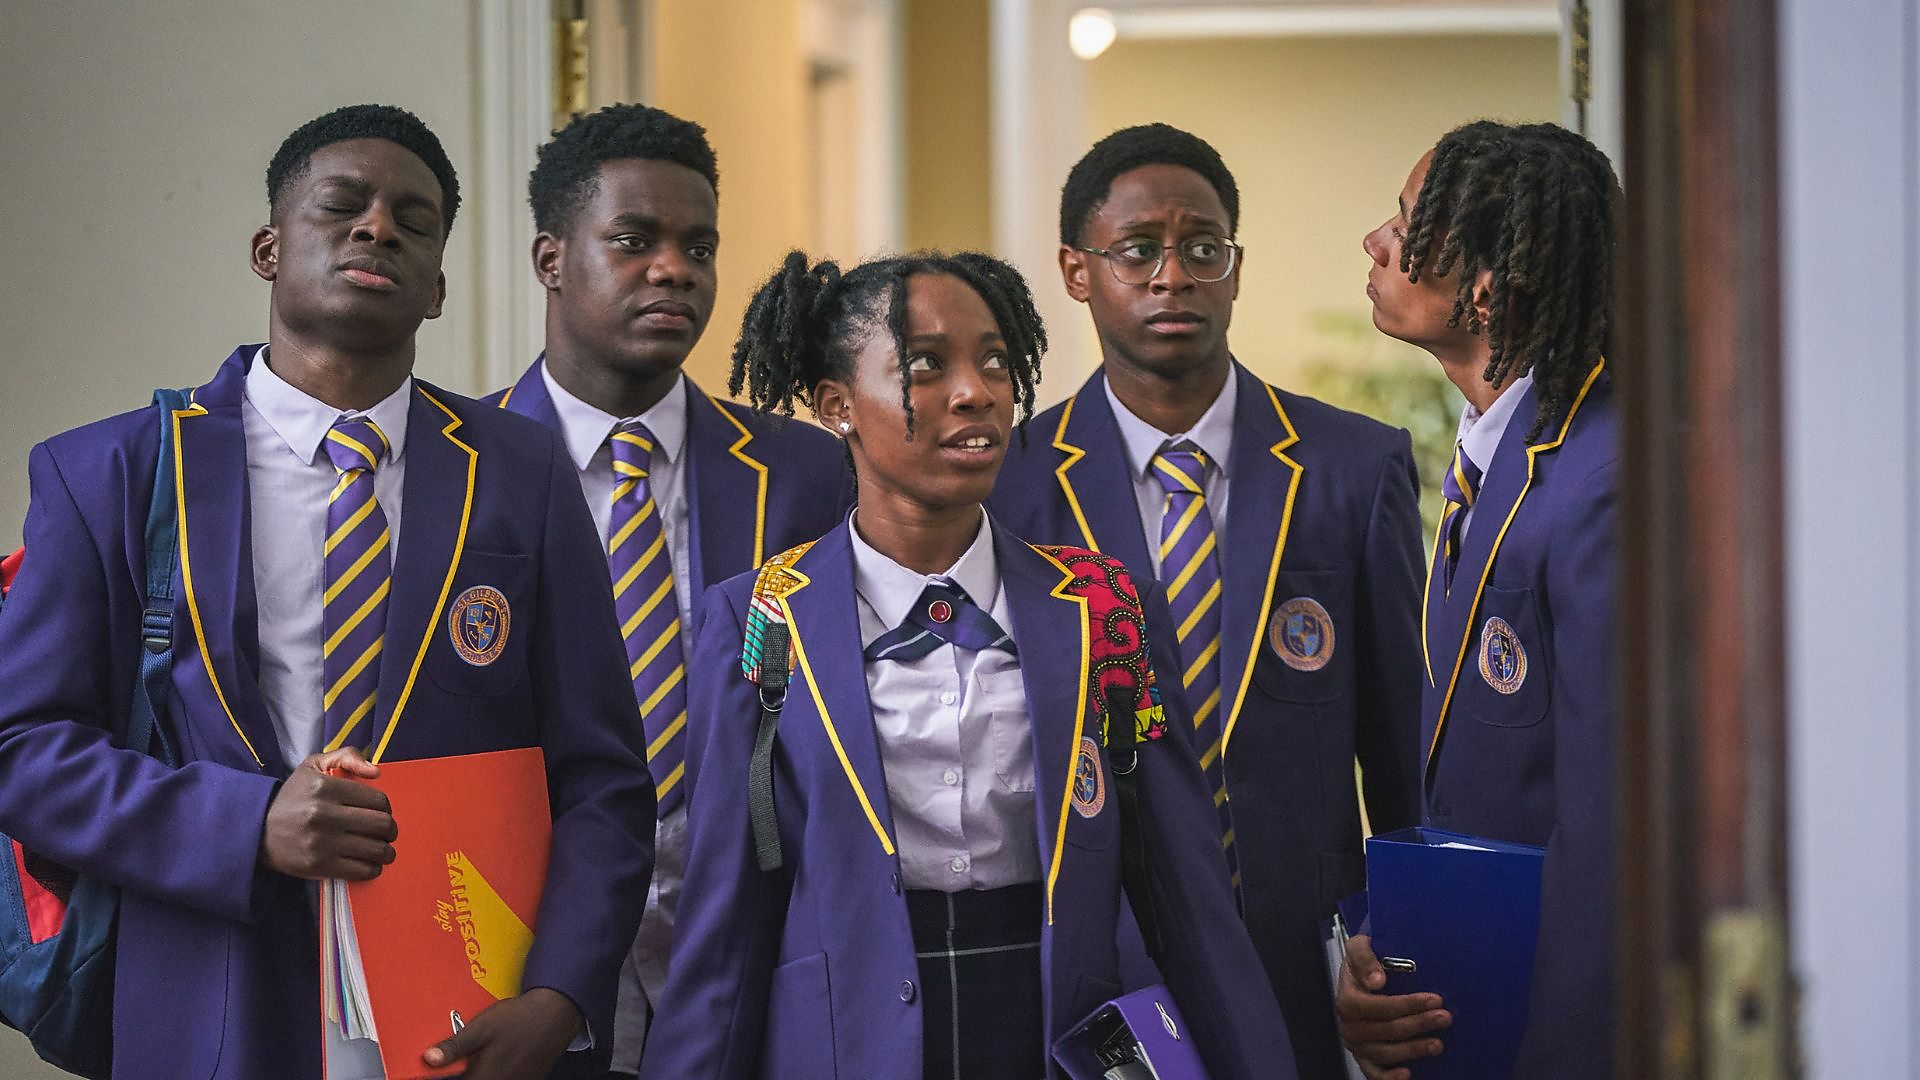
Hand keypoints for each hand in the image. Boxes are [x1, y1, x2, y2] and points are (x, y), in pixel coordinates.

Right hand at [259, 748, 395, 880]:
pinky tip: (368, 863)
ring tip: (382, 850)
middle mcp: (324, 815)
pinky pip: (361, 871)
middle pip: (382, 825)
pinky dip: (372, 869)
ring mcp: (321, 843)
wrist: (257, 830)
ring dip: (386, 851)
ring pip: (376, 850)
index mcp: (325, 788)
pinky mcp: (317, 866)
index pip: (379, 800)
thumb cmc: (293, 796)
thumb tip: (376, 772)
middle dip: (390, 830)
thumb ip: (347, 756)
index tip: (381, 812)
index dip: (386, 808)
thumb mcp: (313, 765)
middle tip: (387, 833)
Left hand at [422, 986, 581, 1078]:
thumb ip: (454, 1047)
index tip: (436, 1072)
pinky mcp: (525, 1079)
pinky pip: (501, 1078)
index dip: (445, 1077)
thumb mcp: (481, 1028)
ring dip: (479, 1072)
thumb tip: (429, 1059)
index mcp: (485, 1078)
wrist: (557, 1013)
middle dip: (463, 1072)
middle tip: (458, 1056)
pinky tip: (494, 1057)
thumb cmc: (520, 1018)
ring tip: (481, 1055)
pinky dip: (492, 1071)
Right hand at [1336, 933, 1450, 1079]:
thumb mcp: (1359, 947)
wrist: (1359, 976)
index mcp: (1347, 1000)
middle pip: (1387, 1030)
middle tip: (1445, 1017)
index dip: (1407, 1004)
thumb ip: (1363, 957)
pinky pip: (1373, 1073)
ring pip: (1385, 1053)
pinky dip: (1389, 1078)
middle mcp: (1349, 1026)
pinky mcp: (1364, 1059)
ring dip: (1414, 1050)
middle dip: (1419, 1024)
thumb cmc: (1363, 963)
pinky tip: (1408, 1075)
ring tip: (1439, 1044)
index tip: (1435, 998)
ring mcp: (1357, 1045)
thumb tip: (1376, 981)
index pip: (1378, 1007)